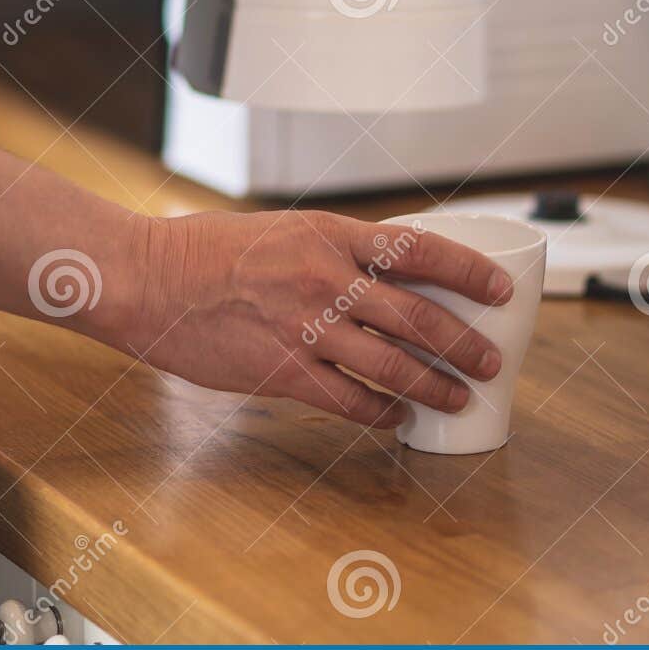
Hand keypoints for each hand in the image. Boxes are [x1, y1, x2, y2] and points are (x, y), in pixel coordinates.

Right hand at [109, 211, 513, 427]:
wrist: (149, 279)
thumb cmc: (205, 252)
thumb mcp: (283, 230)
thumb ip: (333, 252)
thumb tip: (385, 275)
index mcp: (329, 234)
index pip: (419, 249)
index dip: (468, 270)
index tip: (499, 287)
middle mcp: (326, 279)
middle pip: (418, 315)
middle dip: (464, 342)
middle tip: (492, 360)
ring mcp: (306, 328)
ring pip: (393, 364)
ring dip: (435, 385)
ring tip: (459, 396)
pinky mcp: (283, 371)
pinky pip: (348, 400)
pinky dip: (380, 412)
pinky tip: (397, 419)